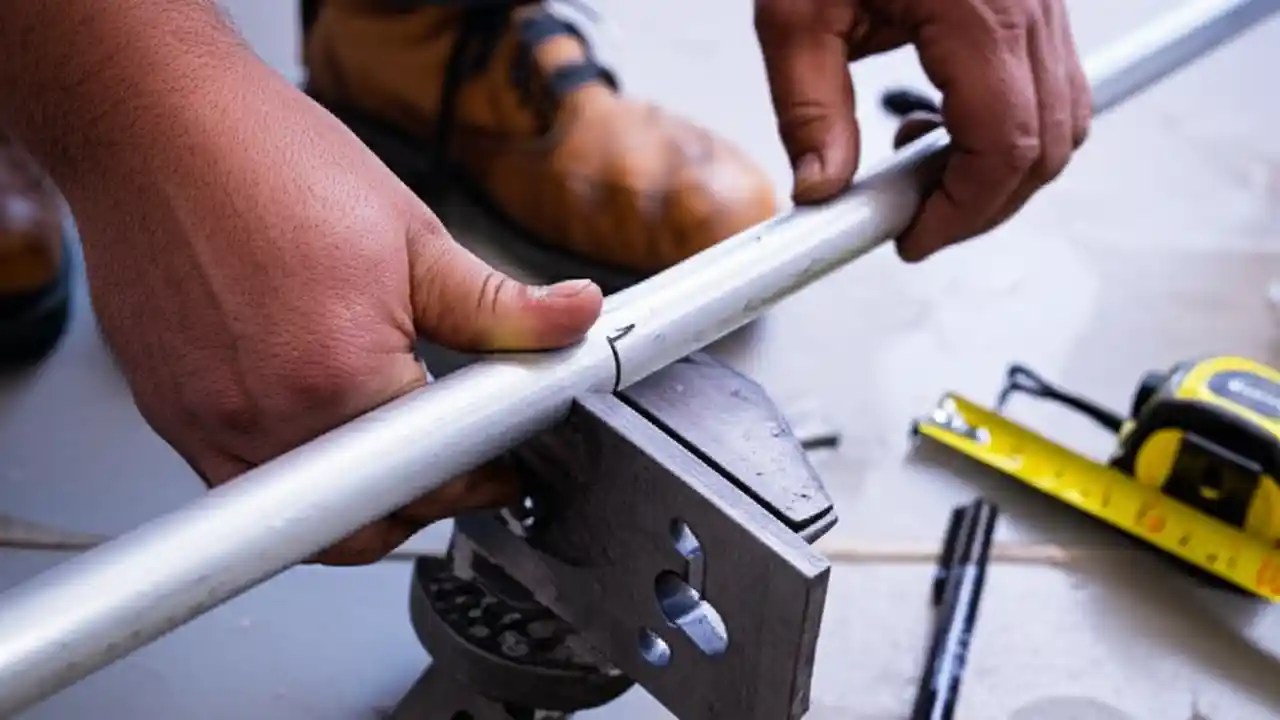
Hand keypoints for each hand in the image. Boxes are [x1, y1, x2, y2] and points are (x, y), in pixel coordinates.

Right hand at [62, 54, 602, 564]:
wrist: (157, 129)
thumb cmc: (267, 165)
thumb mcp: (412, 235)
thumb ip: (499, 304)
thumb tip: (573, 318)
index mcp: (342, 375)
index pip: (435, 477)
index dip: (484, 476)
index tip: (500, 464)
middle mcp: (269, 417)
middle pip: (368, 523)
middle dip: (425, 503)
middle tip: (449, 457)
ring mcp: (213, 426)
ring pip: (304, 521)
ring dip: (360, 501)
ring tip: (386, 436)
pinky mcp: (175, 420)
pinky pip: (245, 487)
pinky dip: (296, 475)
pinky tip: (319, 419)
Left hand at [754, 0, 1090, 260]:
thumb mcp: (797, 9)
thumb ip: (807, 106)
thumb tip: (824, 190)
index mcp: (977, 8)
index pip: (1005, 145)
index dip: (964, 211)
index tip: (913, 237)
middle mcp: (1029, 5)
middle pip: (1048, 145)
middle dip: (983, 203)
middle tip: (915, 222)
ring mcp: (1044, 1)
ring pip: (1064, 119)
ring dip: (1000, 169)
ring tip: (918, 170)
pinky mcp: (1035, 1)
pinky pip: (1051, 84)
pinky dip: (1008, 127)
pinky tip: (937, 123)